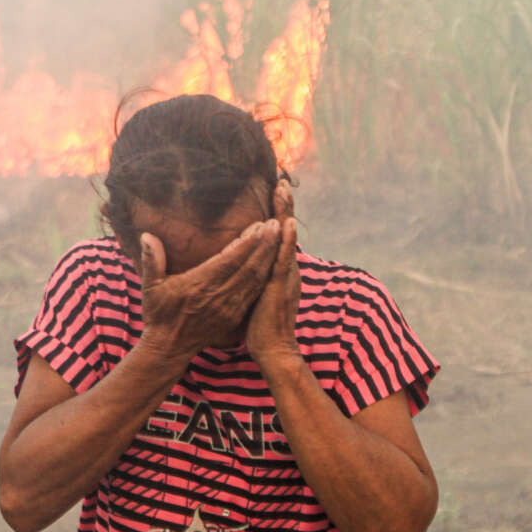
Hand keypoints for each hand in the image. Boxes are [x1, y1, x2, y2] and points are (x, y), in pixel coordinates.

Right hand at [138, 219, 279, 359]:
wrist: (170, 347)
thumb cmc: (159, 314)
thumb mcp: (150, 287)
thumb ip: (152, 260)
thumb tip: (147, 235)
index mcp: (200, 285)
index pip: (230, 260)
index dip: (247, 243)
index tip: (259, 225)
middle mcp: (218, 296)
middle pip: (249, 267)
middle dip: (264, 245)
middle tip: (275, 224)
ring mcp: (230, 308)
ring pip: (256, 279)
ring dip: (269, 258)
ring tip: (278, 237)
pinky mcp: (235, 316)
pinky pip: (255, 293)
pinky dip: (266, 276)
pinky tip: (273, 262)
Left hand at [246, 180, 300, 363]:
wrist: (274, 350)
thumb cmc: (262, 326)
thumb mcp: (258, 294)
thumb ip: (254, 276)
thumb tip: (244, 263)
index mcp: (279, 269)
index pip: (279, 236)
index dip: (278, 213)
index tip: (276, 191)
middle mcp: (286, 268)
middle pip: (285, 231)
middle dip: (284, 205)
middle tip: (281, 181)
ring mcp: (286, 277)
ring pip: (286, 239)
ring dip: (285, 213)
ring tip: (283, 189)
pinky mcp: (281, 287)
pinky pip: (283, 261)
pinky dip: (286, 241)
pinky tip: (286, 224)